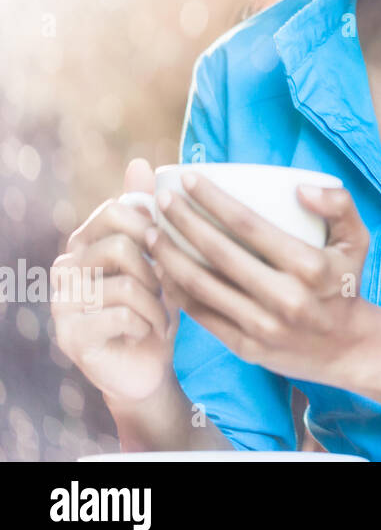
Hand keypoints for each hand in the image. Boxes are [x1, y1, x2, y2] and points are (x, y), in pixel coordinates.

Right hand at [51, 158, 177, 404]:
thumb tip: (139, 162)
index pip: (113, 210)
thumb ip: (146, 213)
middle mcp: (66, 268)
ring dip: (158, 302)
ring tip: (160, 315)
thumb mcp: (160, 258)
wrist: (149, 367)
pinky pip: (121, 314)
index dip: (150, 225)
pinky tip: (147, 332)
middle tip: (167, 289)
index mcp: (84, 243)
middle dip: (158, 268)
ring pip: (125, 282)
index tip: (168, 247)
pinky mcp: (70, 336)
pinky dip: (147, 323)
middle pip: (120, 245)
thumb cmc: (156, 307)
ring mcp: (62, 303)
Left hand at [144, 173, 372, 385]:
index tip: (188, 179)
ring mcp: (263, 326)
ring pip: (202, 285)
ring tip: (153, 235)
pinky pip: (201, 315)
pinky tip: (164, 271)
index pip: (249, 225)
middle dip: (182, 222)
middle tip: (162, 203)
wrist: (347, 347)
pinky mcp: (246, 347)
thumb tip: (299, 188)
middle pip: (218, 252)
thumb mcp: (357, 240)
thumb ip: (339, 204)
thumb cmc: (346, 283)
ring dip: (170, 257)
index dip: (213, 199)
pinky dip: (177, 291)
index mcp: (310, 266)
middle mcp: (285, 297)